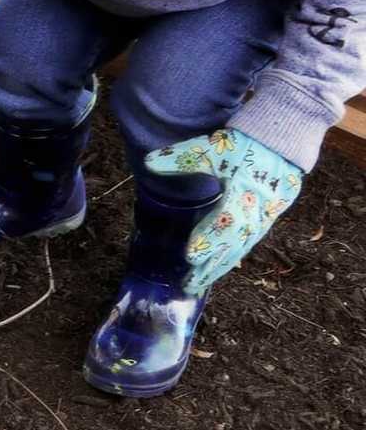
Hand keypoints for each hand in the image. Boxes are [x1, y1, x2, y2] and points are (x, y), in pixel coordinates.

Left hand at [145, 128, 303, 293]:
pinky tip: (221, 267)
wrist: (281, 144)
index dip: (208, 240)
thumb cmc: (243, 144)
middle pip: (230, 246)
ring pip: (239, 249)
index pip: (222, 224)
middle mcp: (253, 212)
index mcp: (240, 195)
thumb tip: (148, 163)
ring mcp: (261, 218)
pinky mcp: (265, 220)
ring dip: (220, 267)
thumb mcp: (209, 147)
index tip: (191, 255)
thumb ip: (178, 157)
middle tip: (190, 285)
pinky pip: (247, 244)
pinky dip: (232, 257)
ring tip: (200, 282)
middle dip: (210, 266)